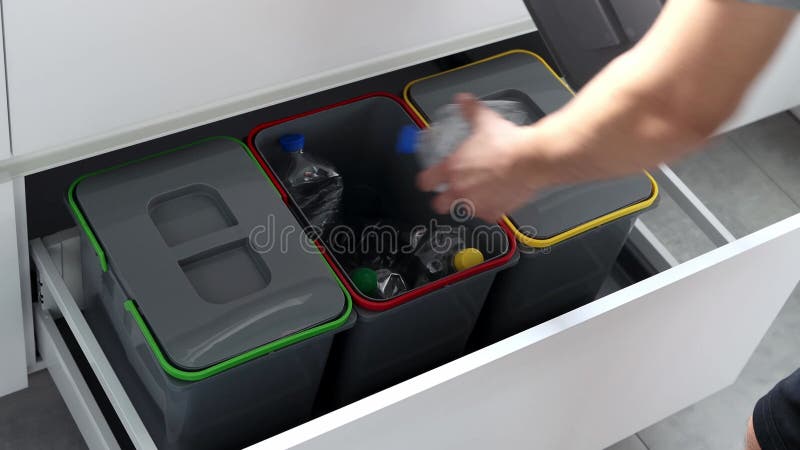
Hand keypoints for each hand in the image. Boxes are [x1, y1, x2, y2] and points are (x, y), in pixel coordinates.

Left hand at [416, 94, 547, 221]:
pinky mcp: (492, 212)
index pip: (425, 182)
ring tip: (478, 193)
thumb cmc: (508, 144)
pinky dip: (489, 209)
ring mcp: (475, 204)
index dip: (426, 180)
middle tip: (450, 192)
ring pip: (462, 211)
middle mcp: (459, 190)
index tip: (429, 180)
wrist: (532, 160)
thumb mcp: (485, 121)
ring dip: (467, 204)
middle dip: (442, 200)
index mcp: (452, 169)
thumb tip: (463, 100)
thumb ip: (470, 110)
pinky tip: (495, 198)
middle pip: (438, 205)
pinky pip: (485, 215)